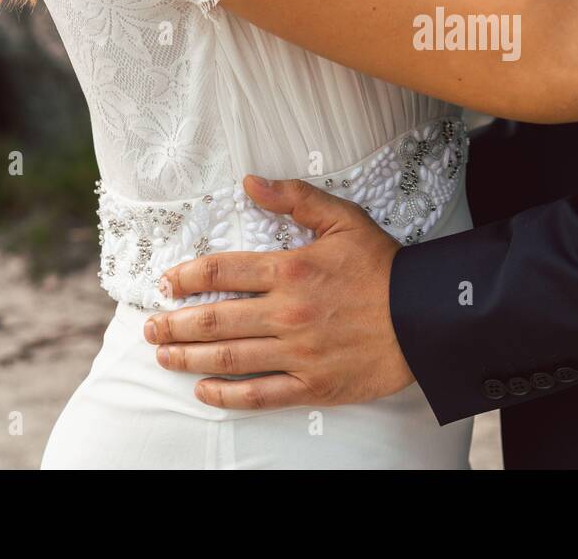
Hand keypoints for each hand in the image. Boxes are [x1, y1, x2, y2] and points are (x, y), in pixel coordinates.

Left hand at [143, 176, 413, 409]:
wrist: (427, 316)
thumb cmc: (385, 267)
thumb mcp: (344, 220)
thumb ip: (296, 199)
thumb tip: (252, 182)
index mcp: (291, 269)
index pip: (221, 272)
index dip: (185, 277)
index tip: (166, 284)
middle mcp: (287, 313)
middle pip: (213, 320)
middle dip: (173, 324)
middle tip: (150, 325)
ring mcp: (297, 353)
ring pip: (228, 359)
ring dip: (187, 358)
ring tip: (163, 355)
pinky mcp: (312, 385)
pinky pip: (258, 395)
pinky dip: (225, 396)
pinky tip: (203, 391)